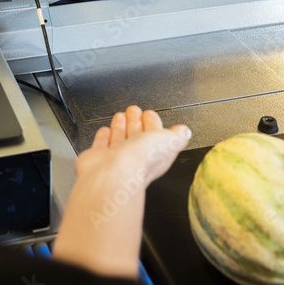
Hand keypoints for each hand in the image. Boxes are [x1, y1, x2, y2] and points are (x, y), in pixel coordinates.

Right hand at [52, 106, 190, 278]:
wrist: (111, 174)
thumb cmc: (140, 161)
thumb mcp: (169, 142)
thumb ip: (178, 136)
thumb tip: (185, 133)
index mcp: (155, 155)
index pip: (156, 136)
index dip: (154, 124)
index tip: (150, 114)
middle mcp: (136, 158)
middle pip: (137, 136)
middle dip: (137, 122)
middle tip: (134, 110)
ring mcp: (116, 158)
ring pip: (121, 138)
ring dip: (122, 126)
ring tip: (122, 116)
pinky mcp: (98, 158)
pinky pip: (102, 143)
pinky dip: (105, 136)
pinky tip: (106, 130)